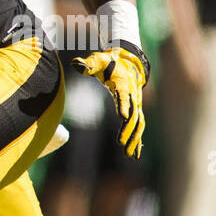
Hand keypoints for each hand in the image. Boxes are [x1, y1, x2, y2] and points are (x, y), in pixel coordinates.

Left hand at [72, 42, 148, 158]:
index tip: (123, 117)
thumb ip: (88, 64)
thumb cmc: (109, 63)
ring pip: (138, 124)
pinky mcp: (135, 111)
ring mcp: (136, 105)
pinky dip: (137, 140)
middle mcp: (133, 96)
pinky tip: (135, 154)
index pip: (124, 95)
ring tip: (128, 154)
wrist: (128, 63)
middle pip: (133, 115)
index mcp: (123, 84)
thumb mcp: (98, 61)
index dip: (124, 105)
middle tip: (120, 143)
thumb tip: (76, 63)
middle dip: (128, 130)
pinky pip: (138, 127)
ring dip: (134, 139)